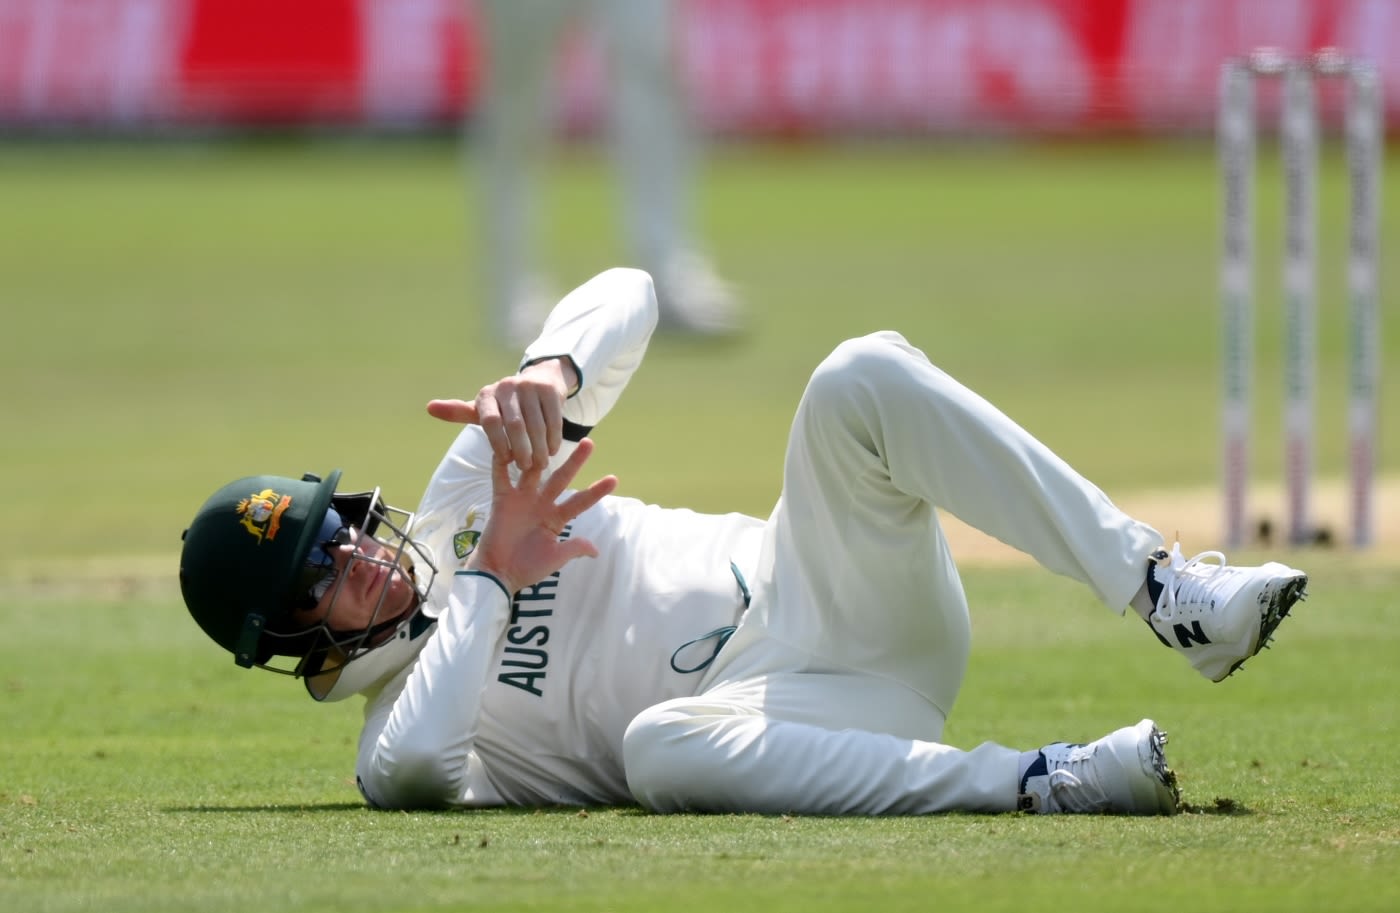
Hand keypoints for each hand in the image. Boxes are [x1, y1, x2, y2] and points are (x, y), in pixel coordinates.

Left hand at [427, 359, 577, 471]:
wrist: (540, 379)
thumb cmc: (507, 403)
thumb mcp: (483, 408)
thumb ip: (459, 412)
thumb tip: (429, 407)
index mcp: (487, 394)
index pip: (490, 422)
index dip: (498, 443)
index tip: (505, 461)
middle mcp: (507, 386)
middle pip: (515, 425)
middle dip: (521, 450)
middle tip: (526, 468)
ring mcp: (530, 386)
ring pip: (536, 425)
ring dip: (539, 448)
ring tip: (540, 464)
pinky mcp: (549, 390)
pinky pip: (553, 420)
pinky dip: (553, 438)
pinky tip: (552, 450)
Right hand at [467, 438, 616, 593]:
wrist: (498, 573)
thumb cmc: (528, 568)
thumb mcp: (555, 558)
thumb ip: (574, 548)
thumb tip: (597, 550)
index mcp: (556, 518)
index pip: (580, 501)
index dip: (596, 491)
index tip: (613, 479)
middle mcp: (541, 504)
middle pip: (561, 478)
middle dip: (575, 462)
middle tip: (589, 442)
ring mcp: (522, 499)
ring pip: (533, 471)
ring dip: (540, 455)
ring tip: (549, 437)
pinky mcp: (502, 499)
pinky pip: (501, 477)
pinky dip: (501, 462)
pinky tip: (507, 445)